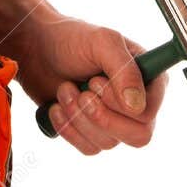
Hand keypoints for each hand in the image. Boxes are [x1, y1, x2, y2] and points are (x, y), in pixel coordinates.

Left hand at [14, 13, 167, 153]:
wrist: (36, 50)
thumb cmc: (71, 39)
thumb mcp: (101, 42)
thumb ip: (125, 70)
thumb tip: (137, 107)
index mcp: (148, 77)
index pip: (149, 110)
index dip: (122, 104)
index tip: (95, 82)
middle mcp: (136, 102)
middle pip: (137, 136)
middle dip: (101, 117)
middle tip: (81, 93)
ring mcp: (115, 119)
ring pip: (109, 142)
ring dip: (79, 116)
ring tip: (65, 88)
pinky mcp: (94, 131)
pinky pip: (90, 148)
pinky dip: (69, 128)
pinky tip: (57, 106)